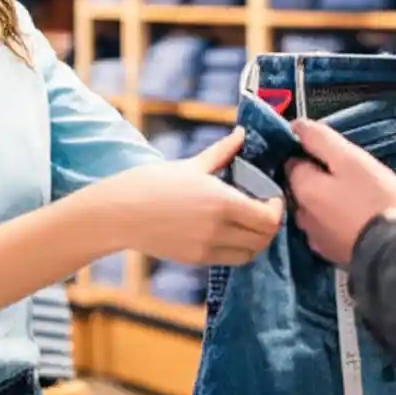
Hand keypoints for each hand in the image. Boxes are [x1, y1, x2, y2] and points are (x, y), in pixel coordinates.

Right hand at [98, 128, 284, 265]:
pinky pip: (230, 259)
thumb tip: (242, 134)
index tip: (270, 196)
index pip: (269, 218)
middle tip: (262, 209)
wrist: (119, 213)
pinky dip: (238, 249)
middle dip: (269, 224)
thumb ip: (222, 152)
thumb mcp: (192, 165)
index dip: (276, 208)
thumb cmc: (152, 183)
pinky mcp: (196, 260)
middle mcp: (219, 229)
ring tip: (247, 222)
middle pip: (264, 238)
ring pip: (250, 253)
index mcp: (222, 202)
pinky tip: (229, 232)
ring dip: (256, 239)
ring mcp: (207, 248)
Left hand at [287, 120, 395, 266]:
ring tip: (356, 195)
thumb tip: (295, 126)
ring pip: (316, 209)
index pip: (292, 162)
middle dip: (319, 178)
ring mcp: (316, 238)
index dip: (310, 153)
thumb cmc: (376, 198)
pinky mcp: (333, 254)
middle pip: (303, 188)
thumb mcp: (350, 159)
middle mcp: (301, 216)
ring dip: (328, 201)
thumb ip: (320, 140)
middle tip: (350, 174)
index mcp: (301, 189)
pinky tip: (357, 218)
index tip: (333, 153)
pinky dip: (337, 220)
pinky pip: (329, 229)